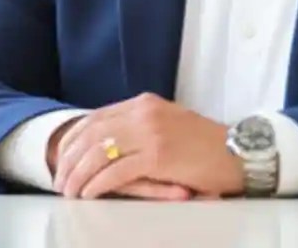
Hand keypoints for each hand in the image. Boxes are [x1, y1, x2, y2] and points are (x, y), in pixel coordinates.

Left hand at [51, 93, 244, 199]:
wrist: (237, 152)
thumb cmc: (205, 145)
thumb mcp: (168, 124)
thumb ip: (141, 127)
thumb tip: (109, 143)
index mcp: (145, 103)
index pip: (96, 118)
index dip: (74, 138)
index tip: (62, 156)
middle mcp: (145, 113)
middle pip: (92, 134)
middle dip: (70, 159)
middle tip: (59, 179)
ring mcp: (151, 133)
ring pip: (100, 153)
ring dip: (79, 174)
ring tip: (70, 190)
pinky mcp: (158, 156)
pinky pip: (117, 171)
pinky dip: (98, 184)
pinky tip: (90, 193)